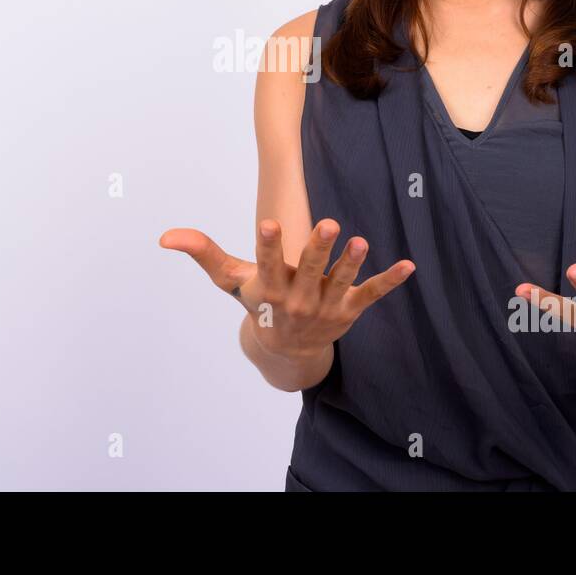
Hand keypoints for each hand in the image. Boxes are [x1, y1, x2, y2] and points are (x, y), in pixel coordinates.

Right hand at [159, 217, 415, 360]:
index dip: (270, 245)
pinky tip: (409, 265)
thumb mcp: (231, 280)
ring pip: (341, 283)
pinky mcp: (350, 310)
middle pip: (309, 272)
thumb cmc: (258, 303)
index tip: (271, 224)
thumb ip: (203, 253)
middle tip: (330, 223)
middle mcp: (298, 300)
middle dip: (319, 250)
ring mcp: (327, 307)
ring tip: (362, 241)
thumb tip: (166, 236)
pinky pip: (372, 295)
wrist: (286, 351)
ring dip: (352, 264)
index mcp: (269, 289)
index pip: (269, 264)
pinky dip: (390, 282)